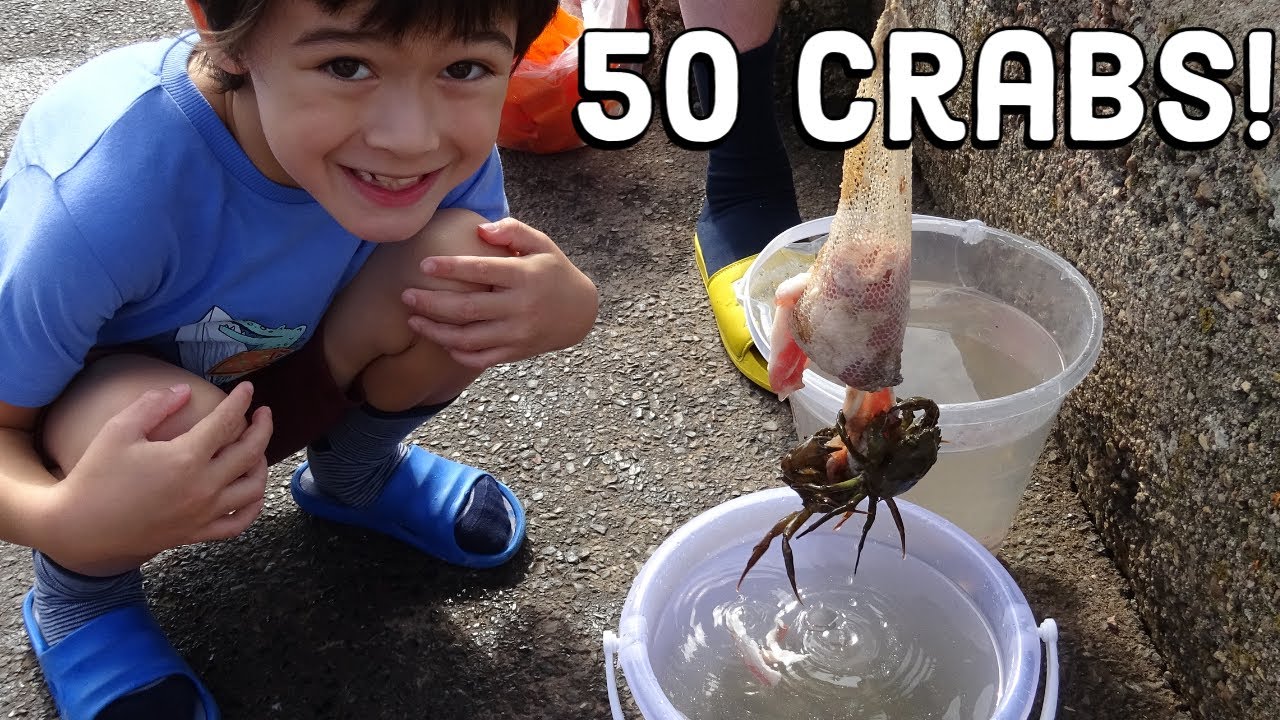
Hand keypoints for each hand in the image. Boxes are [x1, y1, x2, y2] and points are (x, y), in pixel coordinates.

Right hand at [42, 382, 271, 571]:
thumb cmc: (96, 476)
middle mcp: (203, 487)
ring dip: (262, 465)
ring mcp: (203, 514)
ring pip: (253, 488)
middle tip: (263, 413)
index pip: (227, 422)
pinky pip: (238, 523)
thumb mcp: (119, 430)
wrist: (79, 528)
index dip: (241, 401)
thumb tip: (185, 390)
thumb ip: (154, 405)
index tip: (247, 389)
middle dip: (262, 428)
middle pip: (251, 453)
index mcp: (186, 458)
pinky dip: (253, 507)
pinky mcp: (196, 534)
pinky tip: (252, 492)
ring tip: (256, 450)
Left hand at [401, 218, 598, 367]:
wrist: (580, 312)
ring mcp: (518, 334)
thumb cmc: (553, 271)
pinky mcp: (516, 353)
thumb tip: (481, 230)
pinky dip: (457, 354)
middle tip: (406, 295)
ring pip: (468, 338)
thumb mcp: (541, 243)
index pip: (481, 271)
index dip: (451, 268)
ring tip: (413, 320)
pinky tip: (441, 341)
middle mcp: (520, 308)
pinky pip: (481, 358)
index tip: (424, 265)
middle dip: (432, 303)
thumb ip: (512, 230)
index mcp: (524, 276)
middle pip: (467, 309)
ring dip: (436, 332)